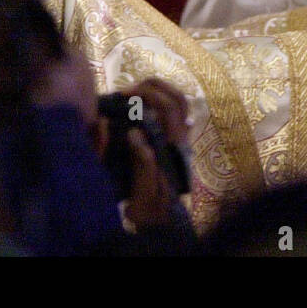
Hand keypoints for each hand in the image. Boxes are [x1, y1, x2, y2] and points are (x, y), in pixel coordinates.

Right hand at [120, 78, 190, 227]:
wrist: (161, 220)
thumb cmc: (150, 206)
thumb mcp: (143, 188)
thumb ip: (142, 161)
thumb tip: (134, 132)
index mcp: (175, 146)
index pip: (169, 108)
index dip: (147, 95)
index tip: (123, 95)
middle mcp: (182, 138)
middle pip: (177, 98)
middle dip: (152, 87)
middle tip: (126, 90)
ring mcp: (181, 138)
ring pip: (179, 102)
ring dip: (157, 91)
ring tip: (132, 93)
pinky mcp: (176, 141)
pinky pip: (174, 113)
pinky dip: (159, 102)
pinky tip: (140, 107)